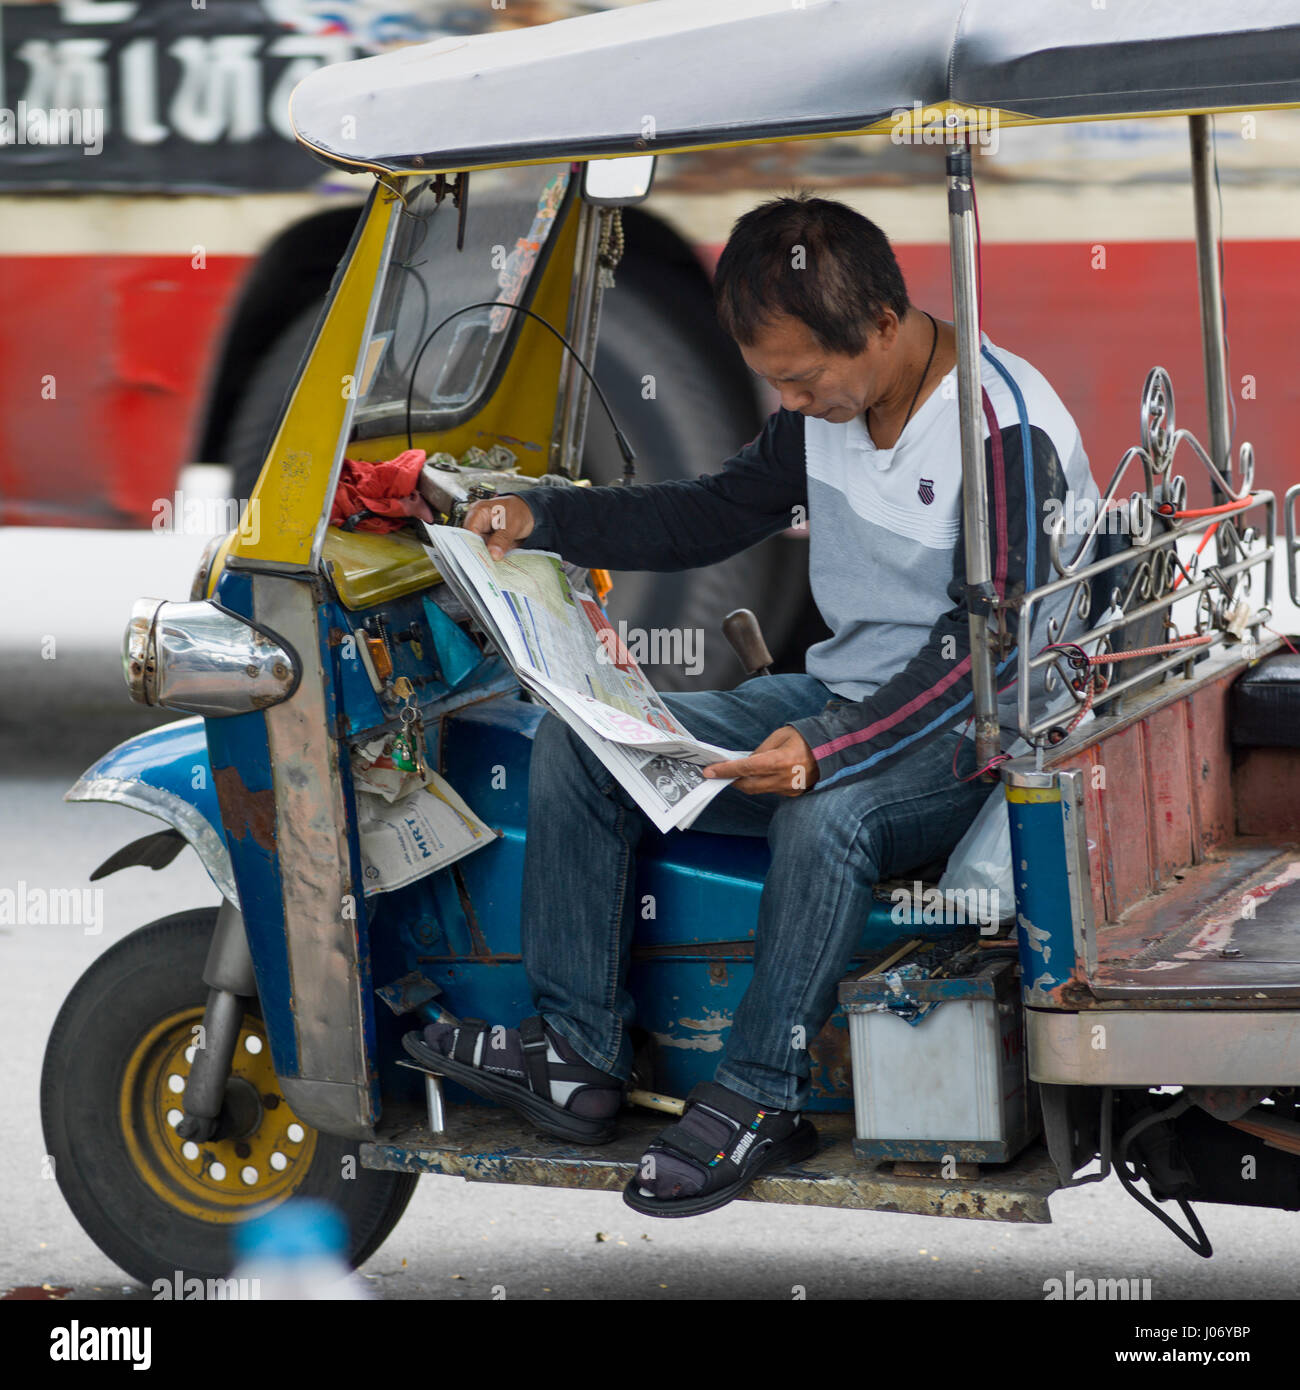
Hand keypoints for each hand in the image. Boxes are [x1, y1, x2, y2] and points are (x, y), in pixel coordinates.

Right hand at [463, 494, 534, 558]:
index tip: (482, 557)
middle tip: (489, 564)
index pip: (469, 531)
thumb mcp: (513, 524)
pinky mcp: (489, 542)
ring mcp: (483, 533)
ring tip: (494, 565)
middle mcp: (478, 523)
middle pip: (472, 542)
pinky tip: (497, 564)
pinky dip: (493, 558)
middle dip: (480, 554)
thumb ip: (503, 538)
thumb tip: (493, 553)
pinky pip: (488, 552)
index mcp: (479, 512)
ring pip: (480, 549)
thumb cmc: (520, 510)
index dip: (474, 545)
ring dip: (487, 558)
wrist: (530, 514)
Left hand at [702, 726, 818, 796]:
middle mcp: (784, 778)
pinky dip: (764, 782)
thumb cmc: (805, 738)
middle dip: (733, 780)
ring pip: (759, 789)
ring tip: (744, 770)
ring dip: (748, 781)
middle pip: (748, 785)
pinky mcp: (793, 793)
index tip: (710, 772)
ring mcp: (789, 788)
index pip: (745, 768)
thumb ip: (760, 750)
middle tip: (721, 773)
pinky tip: (765, 773)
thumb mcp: (780, 736)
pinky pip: (771, 790)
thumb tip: (745, 762)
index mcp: (780, 761)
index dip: (725, 771)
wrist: (832, 749)